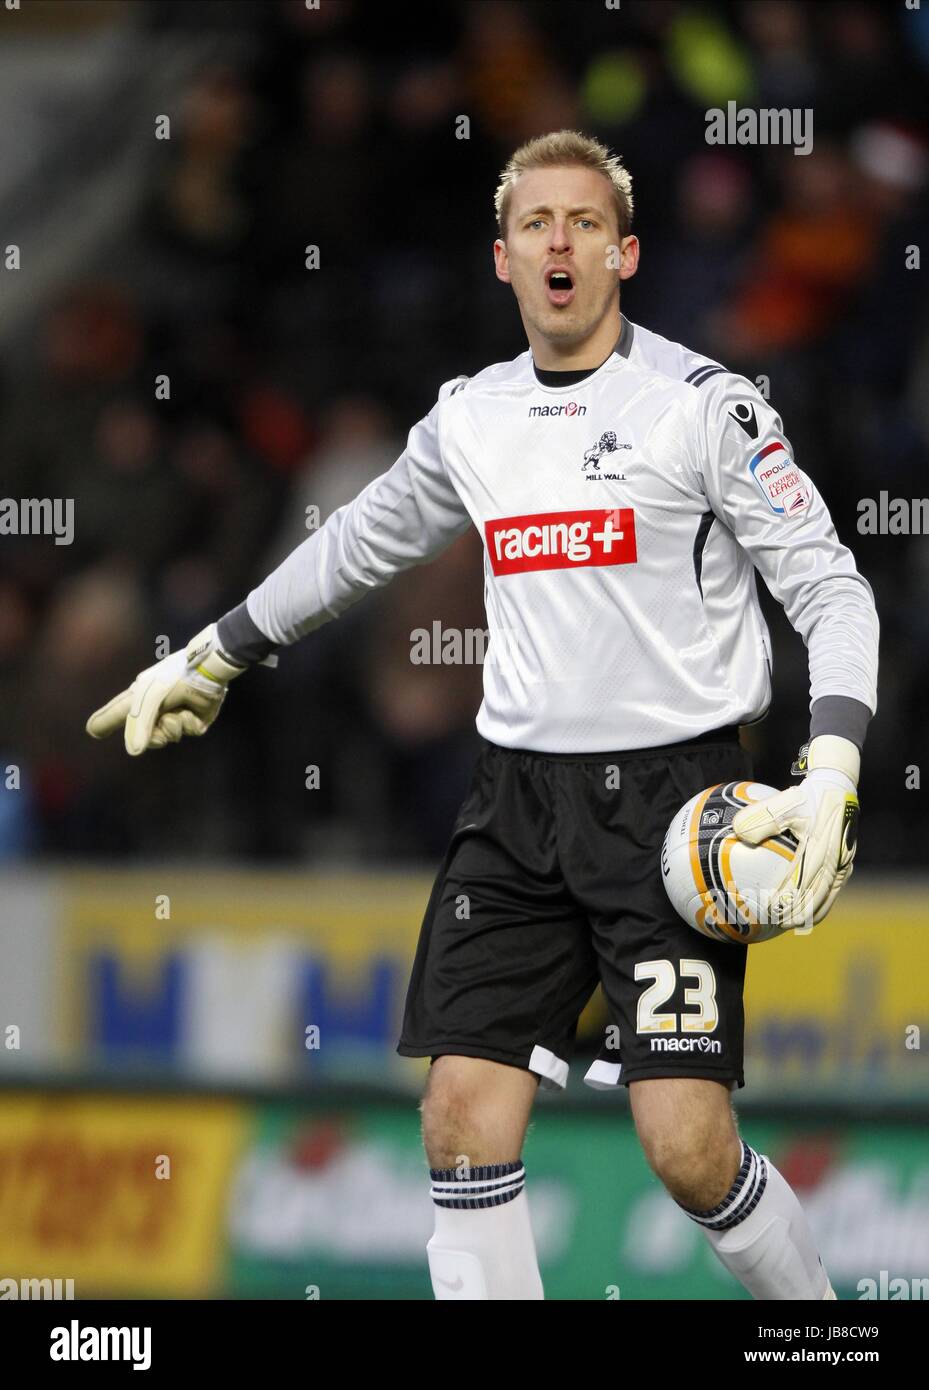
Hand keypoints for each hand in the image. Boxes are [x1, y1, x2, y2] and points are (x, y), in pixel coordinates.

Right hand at [86, 623, 245, 755]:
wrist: (206, 672)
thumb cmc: (172, 679)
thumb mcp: (148, 699)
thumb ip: (138, 725)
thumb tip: (134, 751)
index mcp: (139, 698)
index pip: (116, 713)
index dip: (104, 721)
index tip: (92, 730)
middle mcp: (155, 707)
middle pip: (143, 736)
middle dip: (152, 735)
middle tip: (160, 725)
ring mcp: (175, 714)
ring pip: (167, 737)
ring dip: (172, 727)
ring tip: (178, 712)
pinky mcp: (194, 720)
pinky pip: (186, 732)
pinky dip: (188, 723)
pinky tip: (192, 711)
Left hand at [732, 735, 859, 926]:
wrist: (837, 786)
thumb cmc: (808, 796)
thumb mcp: (785, 803)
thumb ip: (761, 818)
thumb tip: (737, 831)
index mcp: (822, 850)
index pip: (806, 883)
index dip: (791, 900)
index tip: (772, 911)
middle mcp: (836, 860)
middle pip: (819, 895)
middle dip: (800, 913)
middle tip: (779, 925)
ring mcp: (843, 863)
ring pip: (828, 894)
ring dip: (811, 910)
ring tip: (791, 922)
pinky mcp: (844, 862)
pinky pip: (831, 886)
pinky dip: (819, 900)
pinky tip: (802, 906)